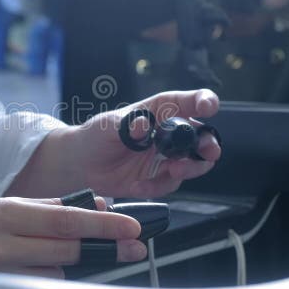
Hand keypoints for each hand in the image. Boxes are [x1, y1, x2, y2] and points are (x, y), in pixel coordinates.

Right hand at [0, 197, 145, 277]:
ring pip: (58, 274)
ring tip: (95, 253)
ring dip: (80, 264)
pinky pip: (41, 287)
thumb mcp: (3, 202)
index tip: (130, 227)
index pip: (65, 221)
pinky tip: (61, 267)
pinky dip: (57, 277)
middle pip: (67, 252)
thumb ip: (48, 206)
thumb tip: (91, 204)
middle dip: (104, 249)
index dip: (102, 225)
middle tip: (132, 247)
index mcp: (4, 215)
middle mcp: (1, 246)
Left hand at [9, 89, 221, 198]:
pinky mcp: (156, 179)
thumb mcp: (107, 127)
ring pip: (192, 163)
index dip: (201, 101)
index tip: (210, 105)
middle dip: (208, 144)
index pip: (183, 102)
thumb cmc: (93, 137)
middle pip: (199, 137)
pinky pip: (168, 185)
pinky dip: (157, 187)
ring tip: (173, 170)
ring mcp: (163, 158)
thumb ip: (126, 125)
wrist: (79, 166)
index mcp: (157, 112)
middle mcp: (165, 135)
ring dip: (189, 168)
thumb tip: (141, 124)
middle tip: (208, 151)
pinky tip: (139, 186)